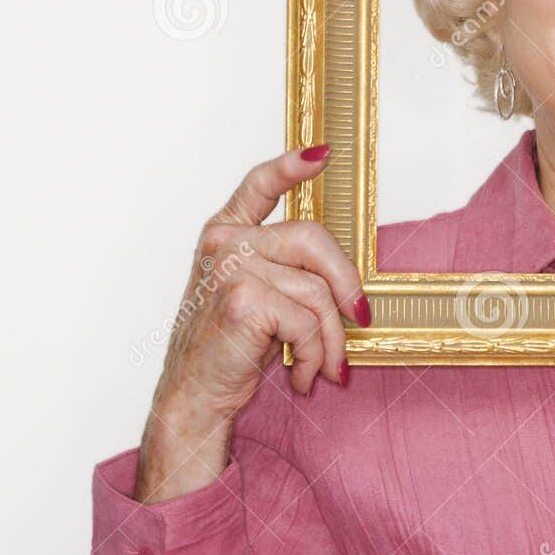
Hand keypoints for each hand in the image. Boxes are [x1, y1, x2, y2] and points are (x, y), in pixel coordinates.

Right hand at [136, 144, 367, 500]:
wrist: (193, 399)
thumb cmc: (228, 350)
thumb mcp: (257, 298)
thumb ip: (289, 273)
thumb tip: (352, 283)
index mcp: (225, 235)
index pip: (258, 184)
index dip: (292, 166)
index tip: (323, 154)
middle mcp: (224, 243)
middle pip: (314, 239)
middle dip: (347, 284)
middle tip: (361, 319)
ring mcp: (230, 268)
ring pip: (317, 291)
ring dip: (331, 339)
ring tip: (325, 368)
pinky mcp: (243, 300)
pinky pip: (308, 322)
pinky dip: (316, 355)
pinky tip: (304, 376)